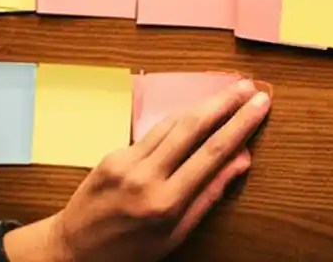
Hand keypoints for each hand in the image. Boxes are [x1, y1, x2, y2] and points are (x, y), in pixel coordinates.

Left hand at [4, 80, 270, 261]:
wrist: (72, 250)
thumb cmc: (129, 251)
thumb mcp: (175, 235)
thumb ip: (209, 196)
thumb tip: (241, 160)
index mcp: (165, 203)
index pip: (212, 152)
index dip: (240, 125)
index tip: (260, 105)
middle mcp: (145, 177)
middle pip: (193, 127)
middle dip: (225, 102)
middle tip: (249, 87)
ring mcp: (125, 162)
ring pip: (172, 123)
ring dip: (203, 105)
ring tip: (228, 93)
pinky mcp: (112, 154)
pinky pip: (153, 132)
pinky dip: (178, 121)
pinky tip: (194, 115)